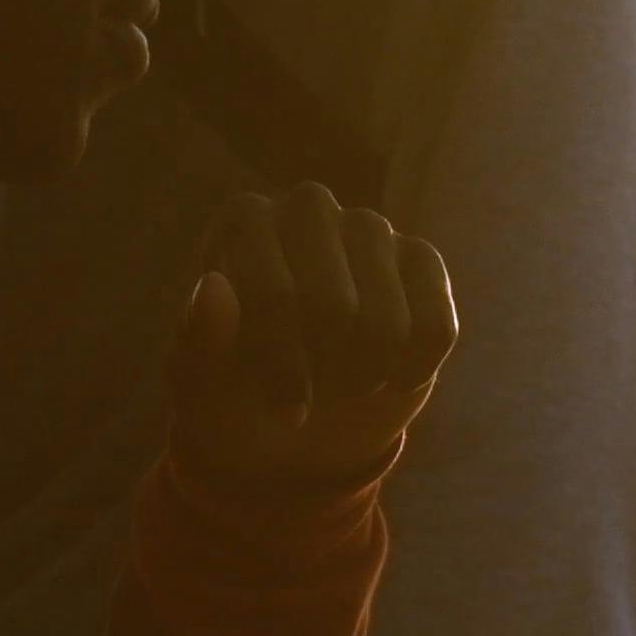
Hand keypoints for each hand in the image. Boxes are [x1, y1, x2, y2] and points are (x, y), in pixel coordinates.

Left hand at [167, 186, 459, 492]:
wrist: (290, 427)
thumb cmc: (230, 395)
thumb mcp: (199, 382)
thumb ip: (199, 338)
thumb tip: (212, 287)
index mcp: (244, 222)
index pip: (274, 295)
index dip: (281, 365)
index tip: (280, 406)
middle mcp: (307, 208)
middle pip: (333, 307)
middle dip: (324, 374)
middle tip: (311, 399)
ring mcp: (369, 229)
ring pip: (387, 323)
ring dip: (367, 378)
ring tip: (344, 386)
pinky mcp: (420, 261)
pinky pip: (436, 327)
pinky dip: (412, 371)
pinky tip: (389, 378)